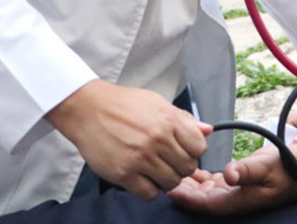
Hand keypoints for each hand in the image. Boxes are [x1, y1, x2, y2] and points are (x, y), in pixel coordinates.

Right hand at [46, 80, 211, 199]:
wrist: (88, 109)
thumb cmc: (123, 105)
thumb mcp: (157, 103)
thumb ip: (183, 119)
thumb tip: (208, 130)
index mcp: (168, 120)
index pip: (199, 147)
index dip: (193, 151)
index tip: (184, 151)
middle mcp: (157, 139)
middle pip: (187, 167)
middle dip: (181, 167)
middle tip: (168, 162)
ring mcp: (140, 158)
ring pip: (171, 183)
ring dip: (166, 180)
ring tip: (155, 170)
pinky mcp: (123, 173)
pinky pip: (149, 194)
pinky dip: (149, 189)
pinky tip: (142, 178)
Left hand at [168, 144, 296, 215]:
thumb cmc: (287, 169)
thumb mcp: (267, 166)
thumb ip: (248, 170)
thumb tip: (229, 174)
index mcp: (238, 200)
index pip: (205, 205)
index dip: (187, 199)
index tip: (170, 189)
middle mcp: (234, 199)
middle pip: (201, 200)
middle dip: (183, 190)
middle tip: (166, 175)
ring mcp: (235, 192)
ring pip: (205, 191)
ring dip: (190, 183)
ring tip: (175, 170)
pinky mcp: (238, 183)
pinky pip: (214, 183)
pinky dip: (202, 177)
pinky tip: (194, 168)